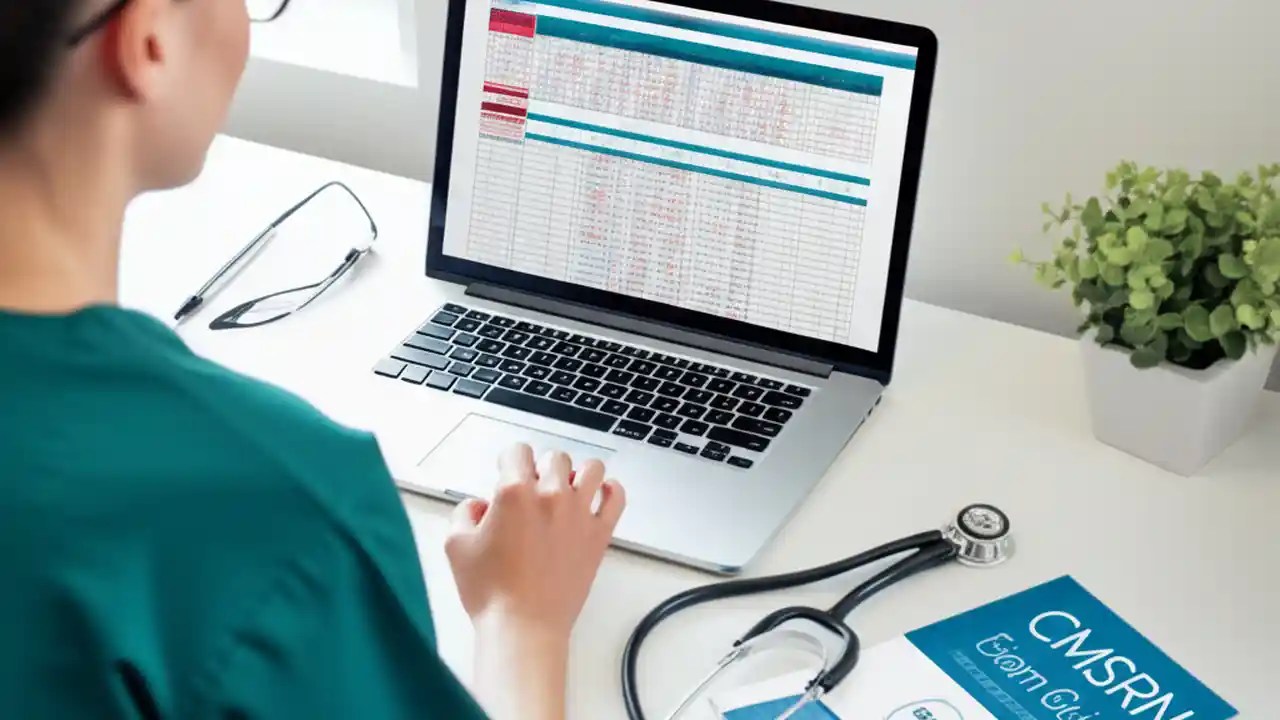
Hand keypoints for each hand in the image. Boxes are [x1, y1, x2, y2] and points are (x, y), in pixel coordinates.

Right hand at [444, 443, 626, 639]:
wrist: (522, 627)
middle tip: (533, 490)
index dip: (509, 461)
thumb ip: (464, 513)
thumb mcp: (455, 546)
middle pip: (554, 458)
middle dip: (541, 469)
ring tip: (567, 489)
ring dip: (577, 474)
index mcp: (514, 493)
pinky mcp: (599, 535)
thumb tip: (478, 506)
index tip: (507, 471)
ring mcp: (579, 514)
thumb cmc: (491, 593)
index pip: (517, 451)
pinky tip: (600, 495)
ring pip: (591, 468)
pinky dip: (610, 490)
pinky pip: (617, 498)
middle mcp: (551, 496)